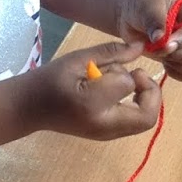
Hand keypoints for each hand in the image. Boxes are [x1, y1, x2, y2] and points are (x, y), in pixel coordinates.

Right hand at [29, 43, 160, 138]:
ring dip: (143, 99)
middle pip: (148, 116)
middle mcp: (103, 125)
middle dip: (151, 92)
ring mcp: (107, 134)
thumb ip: (110, 52)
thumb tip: (140, 46)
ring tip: (120, 83)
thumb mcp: (77, 59)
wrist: (30, 108)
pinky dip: (135, 105)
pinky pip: (134, 122)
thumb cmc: (49, 80)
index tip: (112, 65)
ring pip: (144, 121)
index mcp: (91, 104)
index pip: (127, 85)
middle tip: (137, 76)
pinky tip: (117, 93)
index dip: (126, 71)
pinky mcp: (107, 135)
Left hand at [115, 0, 181, 81]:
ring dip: (181, 65)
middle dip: (181, 54)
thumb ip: (154, 19)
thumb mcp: (145, 4)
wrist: (132, 13)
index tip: (165, 43)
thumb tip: (160, 39)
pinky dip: (179, 73)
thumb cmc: (142, 3)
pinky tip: (165, 64)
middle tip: (159, 50)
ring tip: (162, 55)